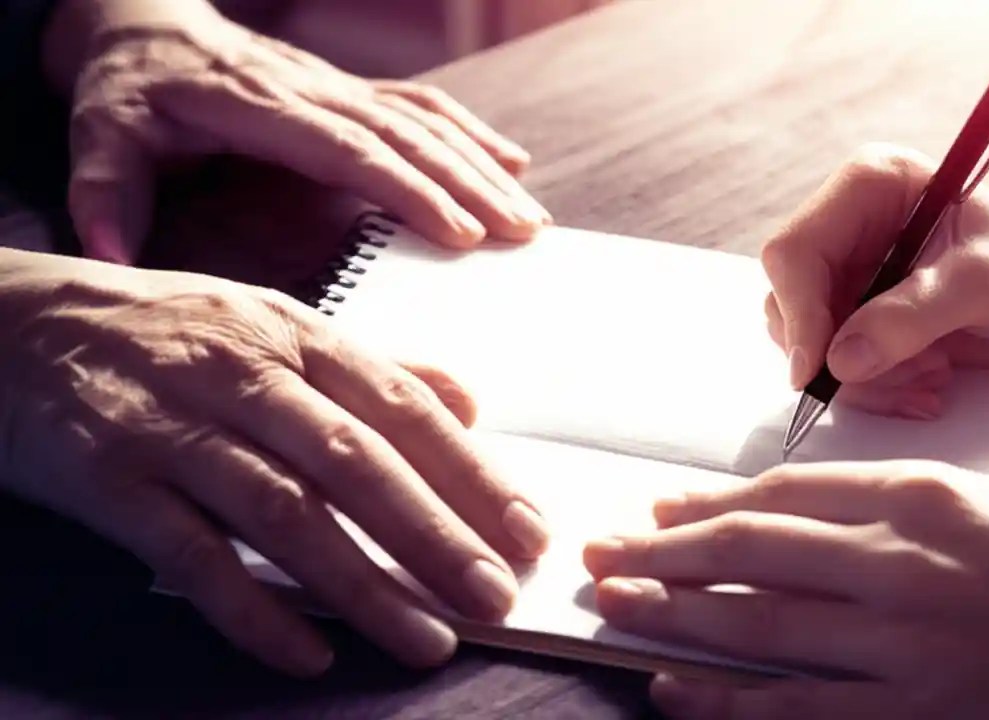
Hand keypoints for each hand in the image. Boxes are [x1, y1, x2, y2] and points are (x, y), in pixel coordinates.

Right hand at [0, 251, 549, 675]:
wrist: (14, 325)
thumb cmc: (165, 329)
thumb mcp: (273, 323)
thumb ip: (372, 365)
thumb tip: (468, 402)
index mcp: (294, 332)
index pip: (401, 407)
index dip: (471, 473)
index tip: (527, 531)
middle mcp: (241, 371)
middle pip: (356, 461)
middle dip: (435, 534)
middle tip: (496, 597)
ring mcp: (172, 424)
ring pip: (284, 511)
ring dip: (364, 583)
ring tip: (426, 638)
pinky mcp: (108, 478)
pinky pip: (190, 554)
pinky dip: (250, 607)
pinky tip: (307, 653)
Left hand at [54, 0, 548, 262]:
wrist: (147, 28)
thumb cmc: (129, 91)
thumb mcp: (98, 135)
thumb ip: (104, 193)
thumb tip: (109, 255)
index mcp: (257, 104)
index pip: (348, 147)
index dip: (407, 187)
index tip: (458, 231)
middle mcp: (311, 89)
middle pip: (405, 134)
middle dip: (470, 184)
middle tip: (520, 233)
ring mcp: (337, 84)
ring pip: (425, 120)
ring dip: (483, 165)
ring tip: (531, 217)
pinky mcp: (351, 88)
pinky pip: (422, 104)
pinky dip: (472, 132)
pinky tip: (513, 161)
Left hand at [583, 462, 988, 718]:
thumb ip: (908, 498)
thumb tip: (818, 503)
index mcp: (926, 497)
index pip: (786, 494)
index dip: (709, 502)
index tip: (658, 507)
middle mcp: (902, 564)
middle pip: (752, 551)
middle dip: (663, 552)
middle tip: (600, 553)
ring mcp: (906, 646)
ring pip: (758, 623)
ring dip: (673, 613)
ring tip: (614, 606)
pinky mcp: (921, 717)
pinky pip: (799, 711)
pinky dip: (727, 700)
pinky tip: (674, 689)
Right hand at [761, 143, 988, 418]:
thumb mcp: (981, 284)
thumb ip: (908, 317)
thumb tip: (839, 360)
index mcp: (870, 186)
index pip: (794, 250)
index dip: (798, 310)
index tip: (817, 369)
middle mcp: (850, 226)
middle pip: (789, 300)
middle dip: (839, 352)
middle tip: (905, 375)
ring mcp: (854, 274)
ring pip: (810, 341)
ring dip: (865, 376)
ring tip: (932, 375)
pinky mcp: (864, 316)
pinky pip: (838, 364)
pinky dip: (878, 386)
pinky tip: (929, 381)